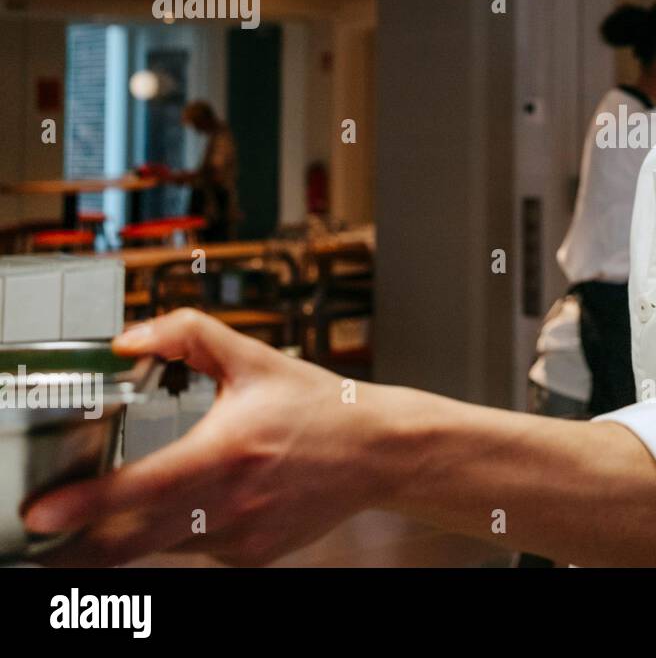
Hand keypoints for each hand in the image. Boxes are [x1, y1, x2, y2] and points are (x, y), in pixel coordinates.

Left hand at [22, 308, 391, 566]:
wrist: (379, 452)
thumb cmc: (319, 406)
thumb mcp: (255, 359)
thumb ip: (187, 335)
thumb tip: (127, 340)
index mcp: (226, 451)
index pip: (141, 485)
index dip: (85, 503)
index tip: (42, 512)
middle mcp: (231, 503)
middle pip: (132, 539)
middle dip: (79, 542)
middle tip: (46, 535)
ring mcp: (241, 537)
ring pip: (162, 544)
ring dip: (135, 531)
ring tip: (130, 509)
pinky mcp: (252, 556)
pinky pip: (196, 549)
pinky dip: (185, 530)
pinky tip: (208, 501)